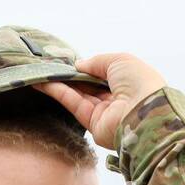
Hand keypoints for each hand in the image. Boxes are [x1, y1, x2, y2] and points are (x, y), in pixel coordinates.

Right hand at [37, 53, 167, 150]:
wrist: (145, 113)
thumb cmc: (140, 83)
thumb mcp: (119, 60)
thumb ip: (96, 62)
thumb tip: (79, 65)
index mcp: (126, 82)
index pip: (101, 74)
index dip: (85, 68)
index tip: (67, 60)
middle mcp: (115, 99)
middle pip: (87, 85)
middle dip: (69, 75)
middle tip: (48, 63)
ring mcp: (103, 113)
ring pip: (77, 95)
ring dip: (59, 83)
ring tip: (39, 71)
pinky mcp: (93, 125)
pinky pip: (74, 105)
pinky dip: (58, 93)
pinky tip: (43, 82)